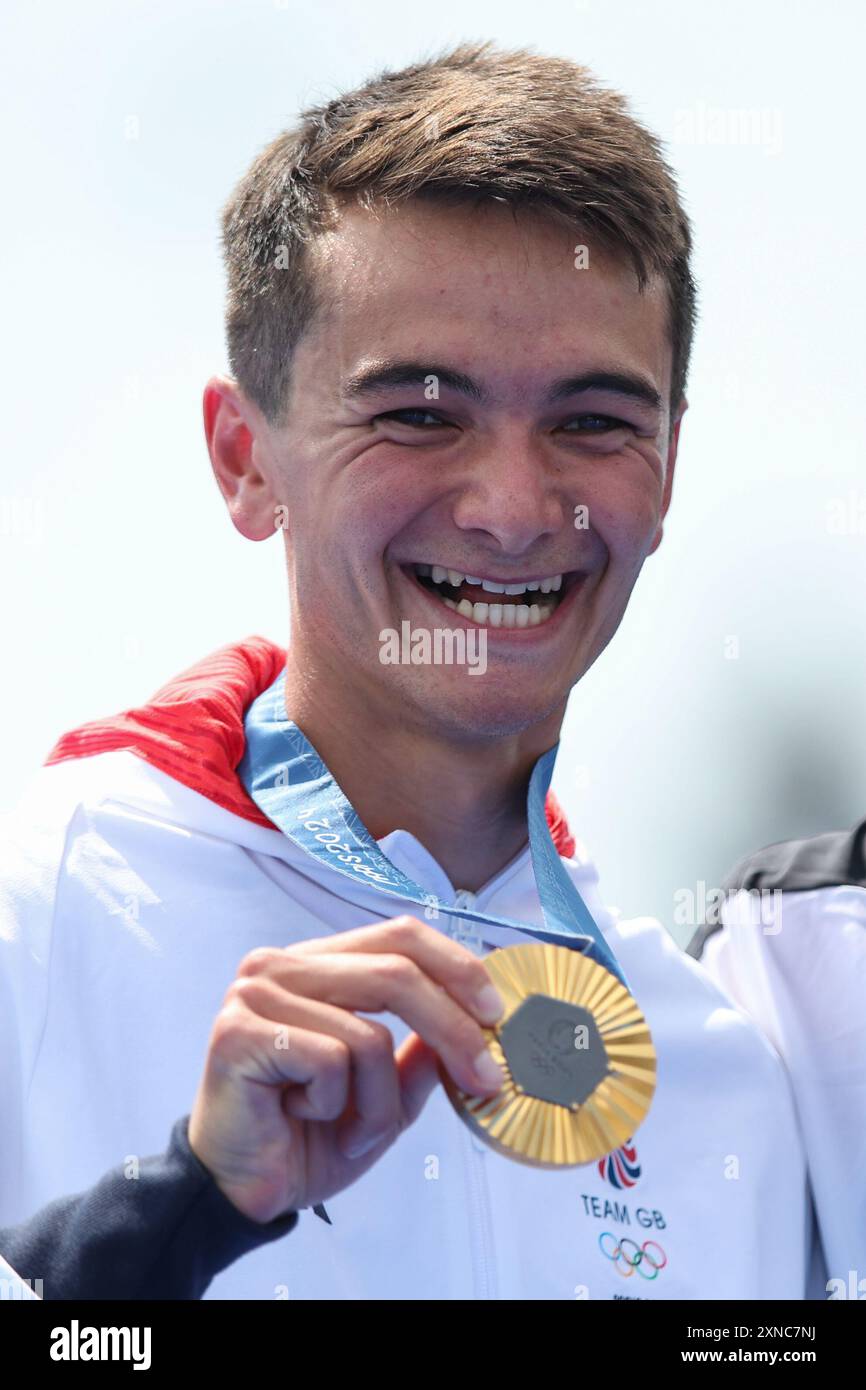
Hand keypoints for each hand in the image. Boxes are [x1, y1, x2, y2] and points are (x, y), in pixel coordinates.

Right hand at [187, 916, 505, 1222]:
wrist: (240, 1192)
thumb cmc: (304, 1138)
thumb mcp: (384, 1095)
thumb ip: (422, 1054)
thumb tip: (476, 1021)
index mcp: (316, 965)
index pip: (398, 936)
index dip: (456, 968)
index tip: (497, 1013)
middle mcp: (281, 965)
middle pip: (396, 971)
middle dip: (454, 1029)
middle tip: (485, 1079)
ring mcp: (255, 994)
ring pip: (369, 1034)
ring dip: (378, 1103)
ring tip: (349, 1133)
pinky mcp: (239, 1032)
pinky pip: (331, 1061)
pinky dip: (336, 1108)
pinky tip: (301, 1119)